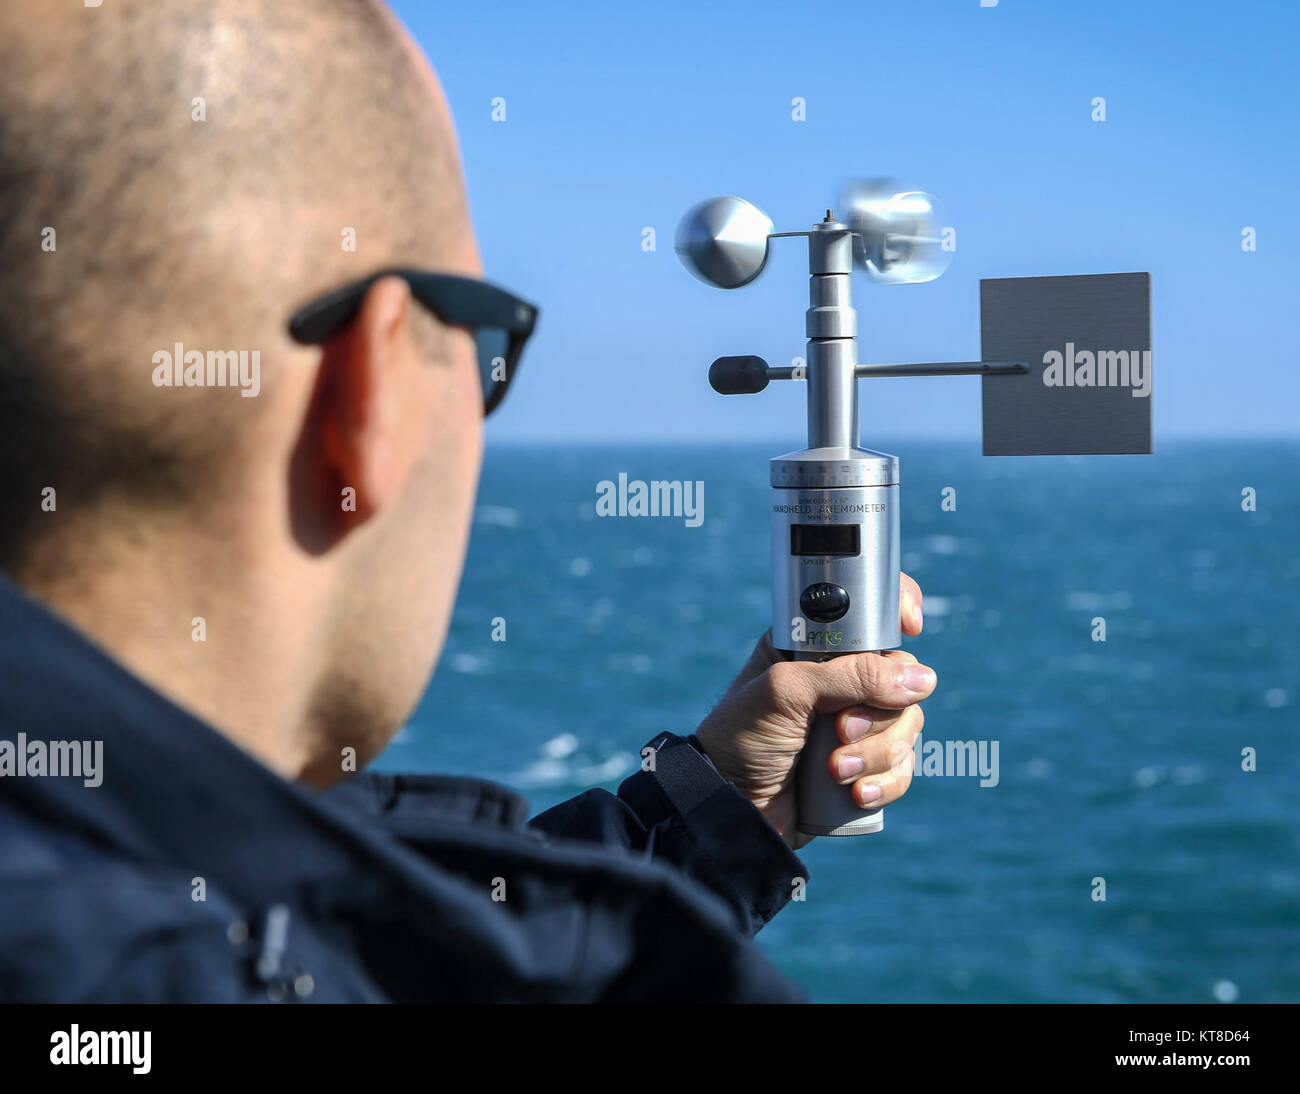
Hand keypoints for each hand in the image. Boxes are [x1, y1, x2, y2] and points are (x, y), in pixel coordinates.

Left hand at [694, 574, 933, 849]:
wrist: (728, 805)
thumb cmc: (741, 737)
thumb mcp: (786, 692)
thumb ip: (850, 676)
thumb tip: (921, 680)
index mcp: (817, 647)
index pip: (872, 615)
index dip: (897, 612)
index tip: (910, 627)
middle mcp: (842, 681)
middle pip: (902, 680)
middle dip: (877, 714)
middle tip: (840, 731)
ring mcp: (857, 725)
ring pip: (907, 726)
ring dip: (877, 754)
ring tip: (835, 771)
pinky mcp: (864, 766)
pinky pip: (902, 768)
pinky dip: (885, 782)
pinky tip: (855, 794)